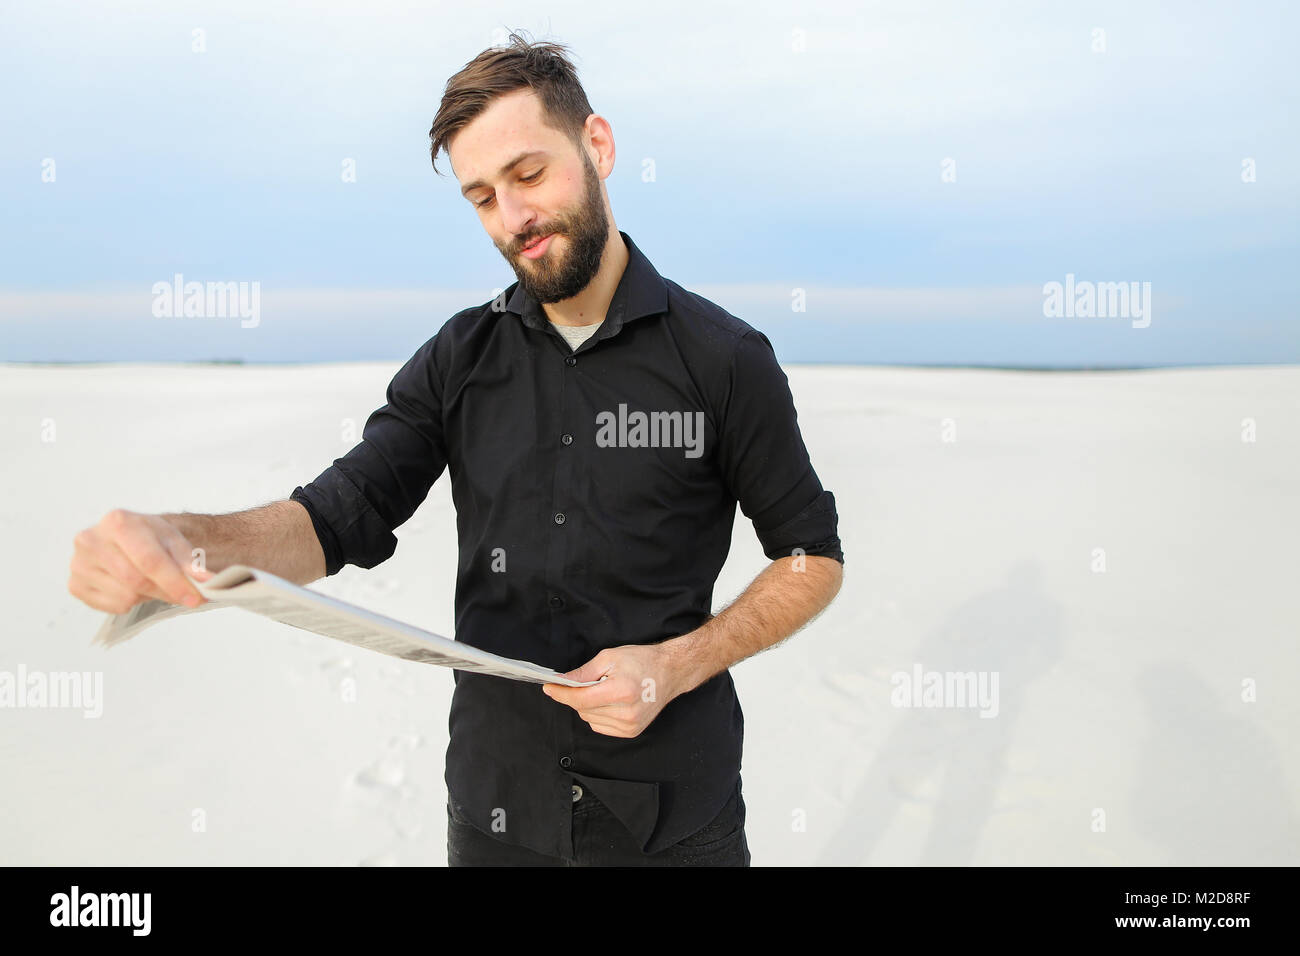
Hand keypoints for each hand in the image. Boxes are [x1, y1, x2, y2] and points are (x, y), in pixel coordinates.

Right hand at [68, 509, 212, 613]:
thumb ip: (189, 561)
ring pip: (125, 596)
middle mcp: (91, 540)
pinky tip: (132, 586)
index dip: (174, 582)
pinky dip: (130, 602)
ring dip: (147, 596)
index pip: (149, 560)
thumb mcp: (174, 540)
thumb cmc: (150, 537)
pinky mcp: (75, 585)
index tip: (195, 597)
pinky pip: (112, 606)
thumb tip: (205, 581)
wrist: (128, 537)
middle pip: (136, 580)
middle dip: (165, 591)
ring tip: (151, 580)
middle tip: (184, 595)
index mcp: (117, 522)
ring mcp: (78, 564)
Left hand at [541, 643, 684, 737]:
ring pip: (589, 719)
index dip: (561, 693)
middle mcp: (627, 713)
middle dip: (578, 696)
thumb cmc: (642, 661)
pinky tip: (611, 702)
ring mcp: (630, 725)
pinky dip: (598, 714)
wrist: (670, 672)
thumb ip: (583, 672)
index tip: (549, 688)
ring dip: (589, 706)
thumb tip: (562, 682)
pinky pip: (600, 726)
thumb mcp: (610, 657)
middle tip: (592, 681)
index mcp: (622, 691)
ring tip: (606, 690)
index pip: (580, 699)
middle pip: (583, 710)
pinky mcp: (631, 732)